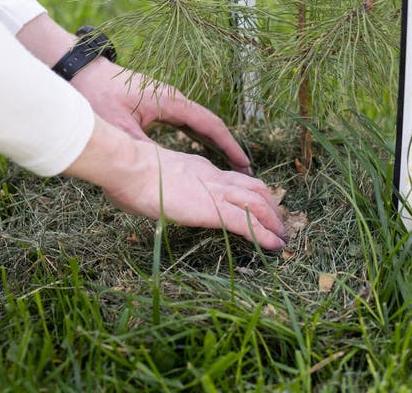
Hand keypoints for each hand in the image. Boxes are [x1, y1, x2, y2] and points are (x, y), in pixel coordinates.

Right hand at [65, 117, 285, 250]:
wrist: (128, 166)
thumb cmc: (127, 175)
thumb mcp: (150, 180)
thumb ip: (160, 188)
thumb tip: (153, 198)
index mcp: (198, 169)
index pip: (232, 180)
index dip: (249, 193)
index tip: (257, 205)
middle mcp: (212, 177)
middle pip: (254, 189)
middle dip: (270, 206)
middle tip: (279, 222)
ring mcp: (215, 192)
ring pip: (257, 204)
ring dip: (274, 222)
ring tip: (283, 237)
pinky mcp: (213, 209)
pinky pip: (248, 224)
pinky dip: (265, 235)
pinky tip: (275, 245)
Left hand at [72, 57, 252, 173]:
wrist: (81, 71)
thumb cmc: (98, 95)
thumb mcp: (119, 128)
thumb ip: (141, 148)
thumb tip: (162, 172)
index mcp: (171, 101)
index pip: (209, 124)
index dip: (229, 145)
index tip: (245, 164)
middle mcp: (173, 99)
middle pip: (208, 124)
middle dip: (227, 147)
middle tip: (244, 172)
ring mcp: (165, 100)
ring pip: (197, 124)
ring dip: (213, 143)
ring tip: (229, 167)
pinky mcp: (155, 104)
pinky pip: (184, 123)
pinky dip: (197, 138)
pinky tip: (201, 153)